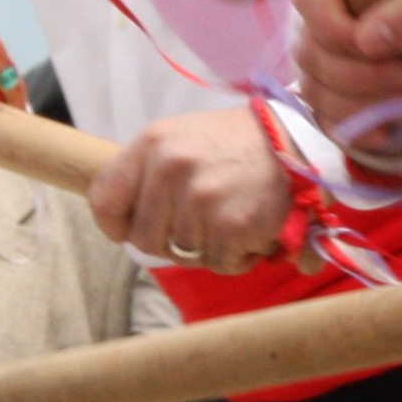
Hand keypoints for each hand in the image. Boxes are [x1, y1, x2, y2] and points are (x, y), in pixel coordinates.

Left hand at [88, 108, 290, 275]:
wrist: (297, 137)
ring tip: (232, 216)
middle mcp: (171, 168)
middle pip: (143, 240)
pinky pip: (220, 264)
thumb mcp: (182, 139)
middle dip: (169, 241)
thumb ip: (149, 174)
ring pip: (184, 256)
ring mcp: (202, 198)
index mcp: (153, 143)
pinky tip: (252, 228)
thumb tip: (122, 224)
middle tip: (200, 223)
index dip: (115, 225)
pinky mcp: (233, 226)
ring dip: (208, 248)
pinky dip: (238, 256)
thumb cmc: (237, 143)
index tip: (129, 229)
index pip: (104, 199)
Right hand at [292, 0, 401, 132]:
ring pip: (315, 93)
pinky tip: (387, 133)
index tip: (383, 50)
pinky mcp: (339, 94)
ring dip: (357, 109)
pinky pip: (326, 119)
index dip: (339, 36)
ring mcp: (328, 60)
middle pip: (312, 57)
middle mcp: (324, 19)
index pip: (311, 5)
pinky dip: (354, 132)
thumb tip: (365, 41)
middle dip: (358, 79)